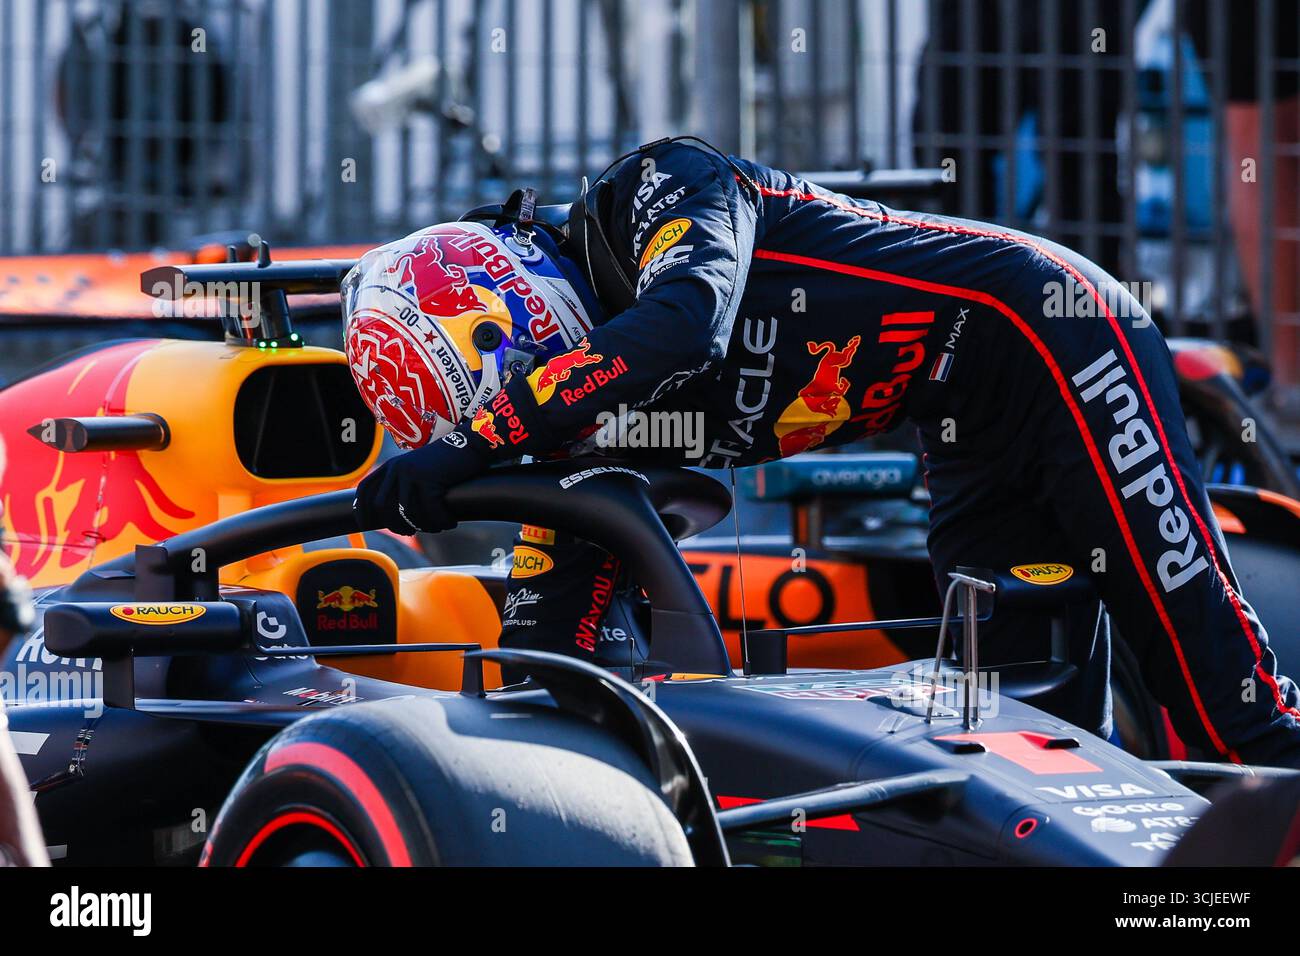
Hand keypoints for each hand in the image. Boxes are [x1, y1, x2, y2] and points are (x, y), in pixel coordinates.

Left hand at [354, 431, 489, 534]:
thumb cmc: (448, 463)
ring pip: (407, 512)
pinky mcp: (429, 478)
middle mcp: (397, 467)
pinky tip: (450, 522)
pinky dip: (441, 521)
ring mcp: (412, 472)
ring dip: (423, 526)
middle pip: (383, 506)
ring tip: (438, 527)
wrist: (471, 444)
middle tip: (412, 532)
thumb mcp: (419, 470)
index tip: (366, 525)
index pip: (365, 489)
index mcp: (392, 465)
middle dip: (395, 525)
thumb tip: (396, 515)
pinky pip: (431, 510)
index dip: (362, 510)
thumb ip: (405, 484)